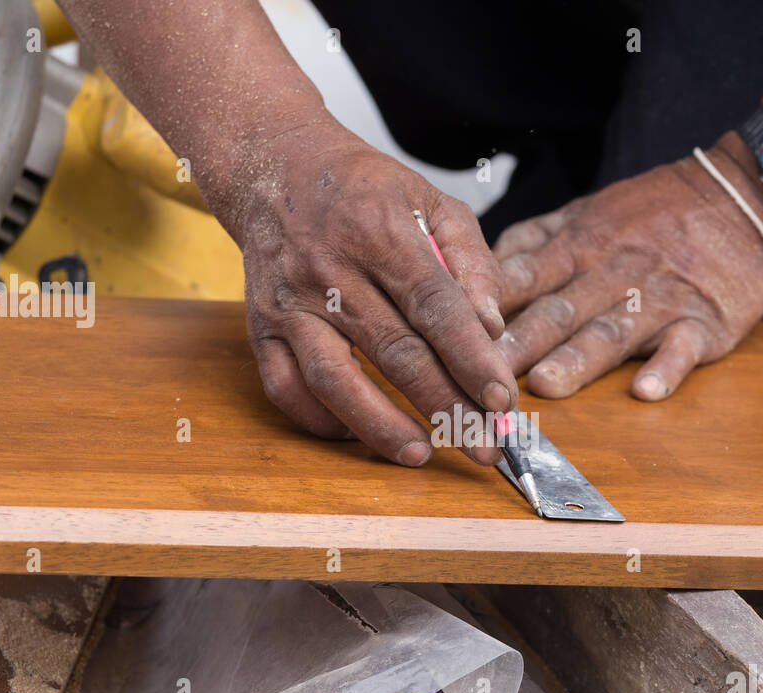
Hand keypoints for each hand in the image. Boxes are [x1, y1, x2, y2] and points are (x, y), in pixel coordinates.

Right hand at [215, 113, 516, 466]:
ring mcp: (290, 302)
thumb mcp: (432, 202)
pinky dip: (319, 419)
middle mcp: (331, 270)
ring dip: (381, 426)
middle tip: (484, 448)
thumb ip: (471, 262)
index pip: (436, 306)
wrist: (275, 167)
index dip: (471, 359)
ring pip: (335, 379)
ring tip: (422, 455)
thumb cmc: (366, 191)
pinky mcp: (260, 326)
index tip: (502, 401)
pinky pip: (284, 386)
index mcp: (381, 233)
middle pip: (396, 352)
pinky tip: (358, 434)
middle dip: (446, 407)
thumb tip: (493, 329)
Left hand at [494, 132, 762, 399]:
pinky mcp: (704, 321)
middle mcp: (612, 273)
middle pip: (557, 311)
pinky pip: (683, 347)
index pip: (522, 277)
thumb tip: (482, 265)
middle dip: (516, 344)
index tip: (446, 331)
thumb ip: (536, 240)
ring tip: (547, 385)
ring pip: (611, 331)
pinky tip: (647, 391)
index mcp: (579, 246)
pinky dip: (666, 369)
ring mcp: (659, 299)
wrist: (748, 196)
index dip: (483, 306)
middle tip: (478, 375)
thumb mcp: (590, 210)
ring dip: (578, 360)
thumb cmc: (658, 211)